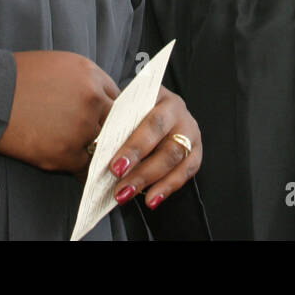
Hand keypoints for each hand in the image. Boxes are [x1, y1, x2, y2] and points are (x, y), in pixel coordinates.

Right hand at [0, 51, 118, 173]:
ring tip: (69, 145)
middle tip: (89, 135)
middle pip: (114, 121)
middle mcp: (92, 98)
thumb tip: (101, 101)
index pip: (117, 97)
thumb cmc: (16, 79)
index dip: (108, 109)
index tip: (101, 118)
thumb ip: (84, 82)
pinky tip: (62, 158)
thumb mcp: (58, 66)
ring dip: (90, 147)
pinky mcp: (65, 153)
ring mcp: (81, 127)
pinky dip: (76, 165)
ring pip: (101, 145)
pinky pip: (84, 166)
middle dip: (103, 128)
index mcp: (90, 73)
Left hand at [106, 85, 200, 209]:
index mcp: (157, 95)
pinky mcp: (196, 151)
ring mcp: (190, 131)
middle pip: (162, 141)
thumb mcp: (124, 110)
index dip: (132, 146)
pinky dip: (167, 187)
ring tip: (127, 195)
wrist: (156, 110)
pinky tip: (151, 200)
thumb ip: (115, 125)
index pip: (147, 122)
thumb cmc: (133, 112)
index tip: (114, 167)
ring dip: (149, 180)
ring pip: (173, 158)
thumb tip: (97, 150)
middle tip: (119, 185)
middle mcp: (177, 111)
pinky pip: (185, 172)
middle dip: (140, 167)